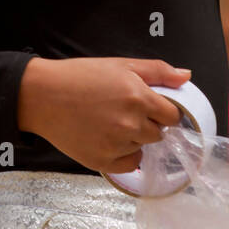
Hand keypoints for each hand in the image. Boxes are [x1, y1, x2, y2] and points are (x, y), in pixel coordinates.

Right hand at [17, 56, 190, 173]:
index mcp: (138, 97)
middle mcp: (130, 124)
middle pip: (158, 133)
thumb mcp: (121, 64)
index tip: (154, 108)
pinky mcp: (101, 161)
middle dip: (149, 124)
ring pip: (143, 148)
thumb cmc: (79, 77)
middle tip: (127, 112)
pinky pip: (129, 164)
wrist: (43, 96)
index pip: (173, 115)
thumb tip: (186, 76)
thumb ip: (158, 71)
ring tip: (113, 123)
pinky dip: (124, 155)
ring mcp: (116, 144)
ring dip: (136, 139)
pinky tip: (110, 140)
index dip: (165, 111)